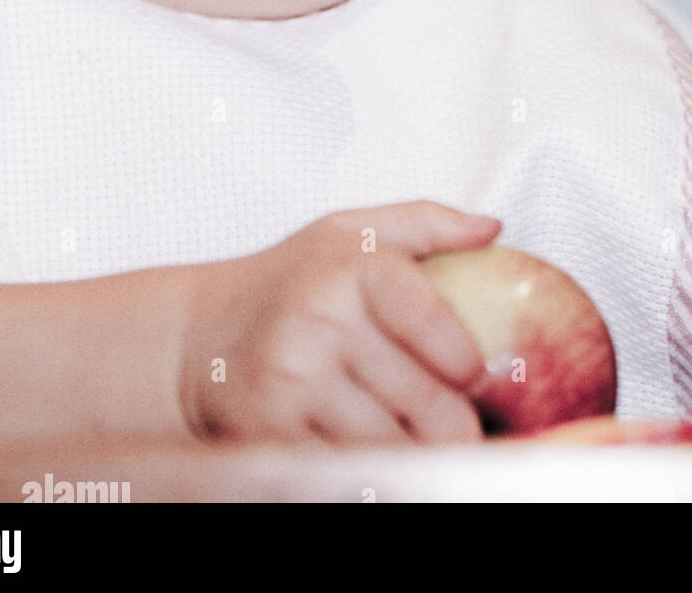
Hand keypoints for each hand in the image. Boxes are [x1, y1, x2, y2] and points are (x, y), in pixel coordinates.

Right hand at [181, 200, 500, 444]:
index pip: (433, 320)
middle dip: (454, 422)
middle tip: (456, 420)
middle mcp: (322, 321)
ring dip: (411, 450)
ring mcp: (294, 381)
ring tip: (408, 433)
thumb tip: (492, 229)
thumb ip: (429, 223)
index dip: (467, 360)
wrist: (199, 336)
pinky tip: (367, 447)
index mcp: (353, 267)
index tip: (476, 374)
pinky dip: (368, 469)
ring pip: (393, 446)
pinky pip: (348, 468)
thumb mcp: (353, 231)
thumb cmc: (291, 281)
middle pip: (427, 404)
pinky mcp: (270, 433)